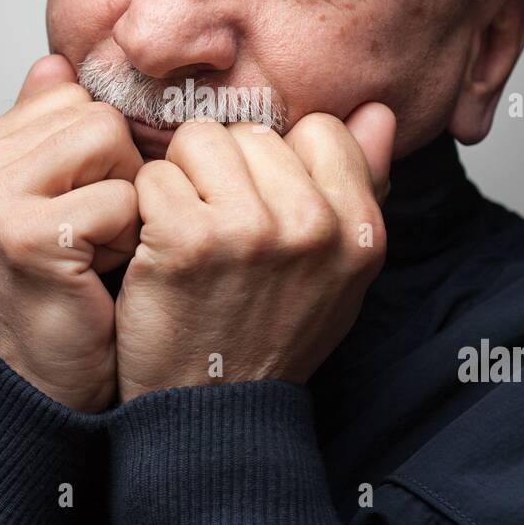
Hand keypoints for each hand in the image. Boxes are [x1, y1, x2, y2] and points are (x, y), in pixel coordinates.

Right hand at [0, 54, 142, 410]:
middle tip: (92, 237)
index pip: (73, 98)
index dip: (101, 157)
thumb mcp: (45, 204)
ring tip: (94, 250)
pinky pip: (121, 197)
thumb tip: (55, 64)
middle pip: (96, 115)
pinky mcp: (24, 234)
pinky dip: (127, 239)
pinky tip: (96, 276)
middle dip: (117, 175)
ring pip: (110, 141)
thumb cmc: (57, 296)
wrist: (39, 388)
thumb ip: (46, 134)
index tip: (79, 213)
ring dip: (125, 202)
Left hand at [113, 105, 394, 403]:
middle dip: (227, 170)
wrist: (211, 413)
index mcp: (361, 230)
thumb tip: (377, 111)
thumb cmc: (271, 333)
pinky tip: (158, 248)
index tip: (265, 204)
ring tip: (190, 232)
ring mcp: (251, 232)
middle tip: (221, 230)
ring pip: (201, 141)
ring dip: (184, 180)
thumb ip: (364, 186)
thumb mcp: (340, 272)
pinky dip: (145, 208)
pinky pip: (156, 175)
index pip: (322, 130)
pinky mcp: (188, 240)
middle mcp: (314, 227)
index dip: (283, 161)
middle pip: (253, 132)